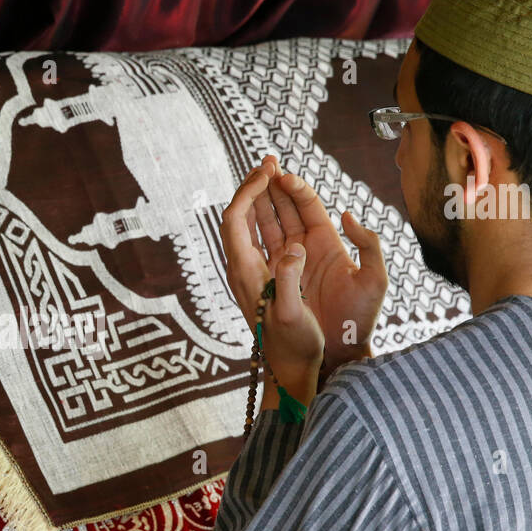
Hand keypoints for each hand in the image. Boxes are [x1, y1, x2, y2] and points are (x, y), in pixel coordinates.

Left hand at [220, 163, 324, 404]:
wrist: (291, 370)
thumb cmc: (295, 346)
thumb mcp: (293, 315)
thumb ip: (289, 280)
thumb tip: (293, 248)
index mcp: (246, 272)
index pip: (236, 219)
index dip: (249, 190)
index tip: (268, 170)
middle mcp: (244, 269)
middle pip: (239, 216)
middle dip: (253, 186)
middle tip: (269, 160)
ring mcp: (253, 273)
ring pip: (251, 225)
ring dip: (262, 198)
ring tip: (276, 174)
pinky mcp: (265, 278)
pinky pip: (262, 238)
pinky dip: (270, 216)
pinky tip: (284, 208)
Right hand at [255, 157, 388, 380]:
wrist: (340, 352)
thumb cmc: (361, 318)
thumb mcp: (374, 280)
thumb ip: (368, 246)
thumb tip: (347, 216)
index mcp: (328, 242)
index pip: (307, 205)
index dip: (294, 188)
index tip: (279, 175)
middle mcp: (307, 247)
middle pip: (286, 208)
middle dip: (272, 186)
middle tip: (259, 165)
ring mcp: (289, 262)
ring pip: (269, 224)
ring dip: (258, 203)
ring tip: (245, 183)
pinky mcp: (275, 278)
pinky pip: (259, 249)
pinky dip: (249, 233)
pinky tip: (237, 222)